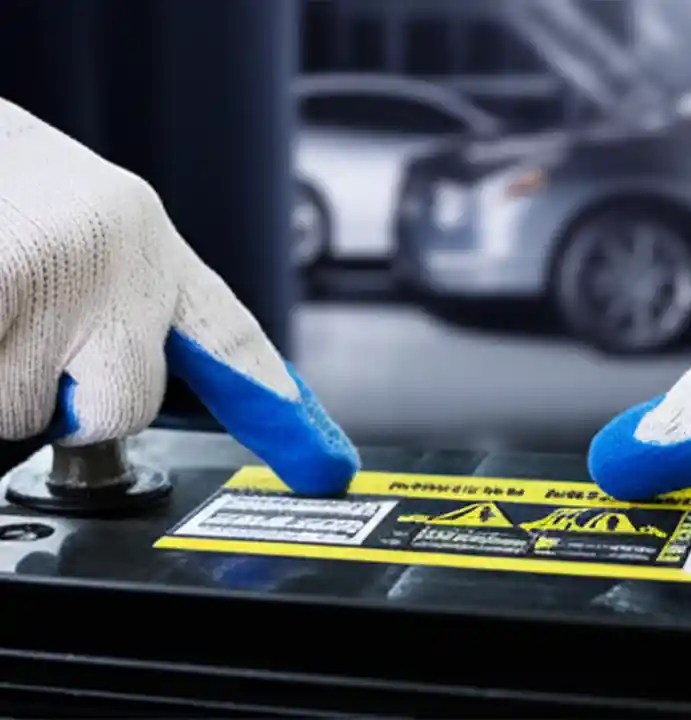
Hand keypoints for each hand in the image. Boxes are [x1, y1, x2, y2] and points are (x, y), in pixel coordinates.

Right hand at [0, 97, 356, 494]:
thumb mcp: (70, 236)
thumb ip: (110, 313)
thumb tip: (103, 398)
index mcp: (145, 240)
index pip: (229, 338)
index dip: (278, 409)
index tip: (327, 464)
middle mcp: (120, 251)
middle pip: (123, 407)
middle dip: (61, 401)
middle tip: (16, 334)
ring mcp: (59, 267)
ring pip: (25, 410)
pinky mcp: (3, 279)